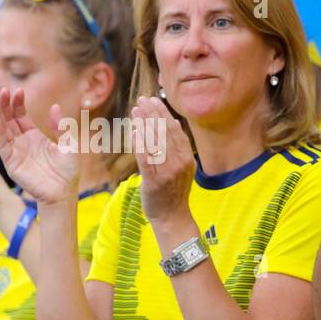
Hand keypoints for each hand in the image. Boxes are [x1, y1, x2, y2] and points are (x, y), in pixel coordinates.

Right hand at [0, 88, 78, 204]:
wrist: (63, 193)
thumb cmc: (67, 172)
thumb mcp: (68, 144)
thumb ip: (60, 126)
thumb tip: (54, 106)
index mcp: (34, 136)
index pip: (20, 115)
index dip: (17, 103)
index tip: (17, 90)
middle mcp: (22, 142)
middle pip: (8, 119)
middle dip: (4, 105)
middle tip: (1, 90)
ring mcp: (15, 152)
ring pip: (2, 130)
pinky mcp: (11, 163)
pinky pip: (3, 146)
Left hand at [130, 96, 193, 223]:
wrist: (173, 218)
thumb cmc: (174, 192)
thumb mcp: (183, 168)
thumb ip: (178, 147)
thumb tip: (174, 123)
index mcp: (187, 158)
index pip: (175, 130)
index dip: (163, 113)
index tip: (153, 100)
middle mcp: (179, 163)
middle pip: (164, 133)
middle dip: (152, 114)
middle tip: (141, 100)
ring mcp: (167, 172)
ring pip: (155, 143)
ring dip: (144, 124)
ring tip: (135, 111)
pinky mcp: (154, 182)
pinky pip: (146, 159)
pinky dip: (139, 144)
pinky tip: (133, 133)